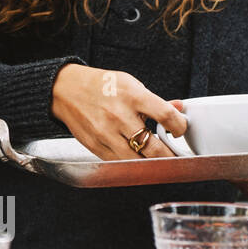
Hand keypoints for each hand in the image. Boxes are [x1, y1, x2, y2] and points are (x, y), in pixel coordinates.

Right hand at [51, 64, 185, 159]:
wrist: (67, 90)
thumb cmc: (101, 86)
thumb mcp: (131, 84)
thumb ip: (155, 100)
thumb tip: (179, 108)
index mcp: (132, 96)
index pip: (166, 116)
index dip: (180, 127)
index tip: (180, 130)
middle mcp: (119, 116)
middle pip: (153, 147)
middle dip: (169, 155)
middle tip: (175, 155)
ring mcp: (106, 134)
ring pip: (137, 161)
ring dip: (151, 164)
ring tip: (158, 159)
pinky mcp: (95, 146)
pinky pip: (119, 163)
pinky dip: (131, 164)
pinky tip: (137, 159)